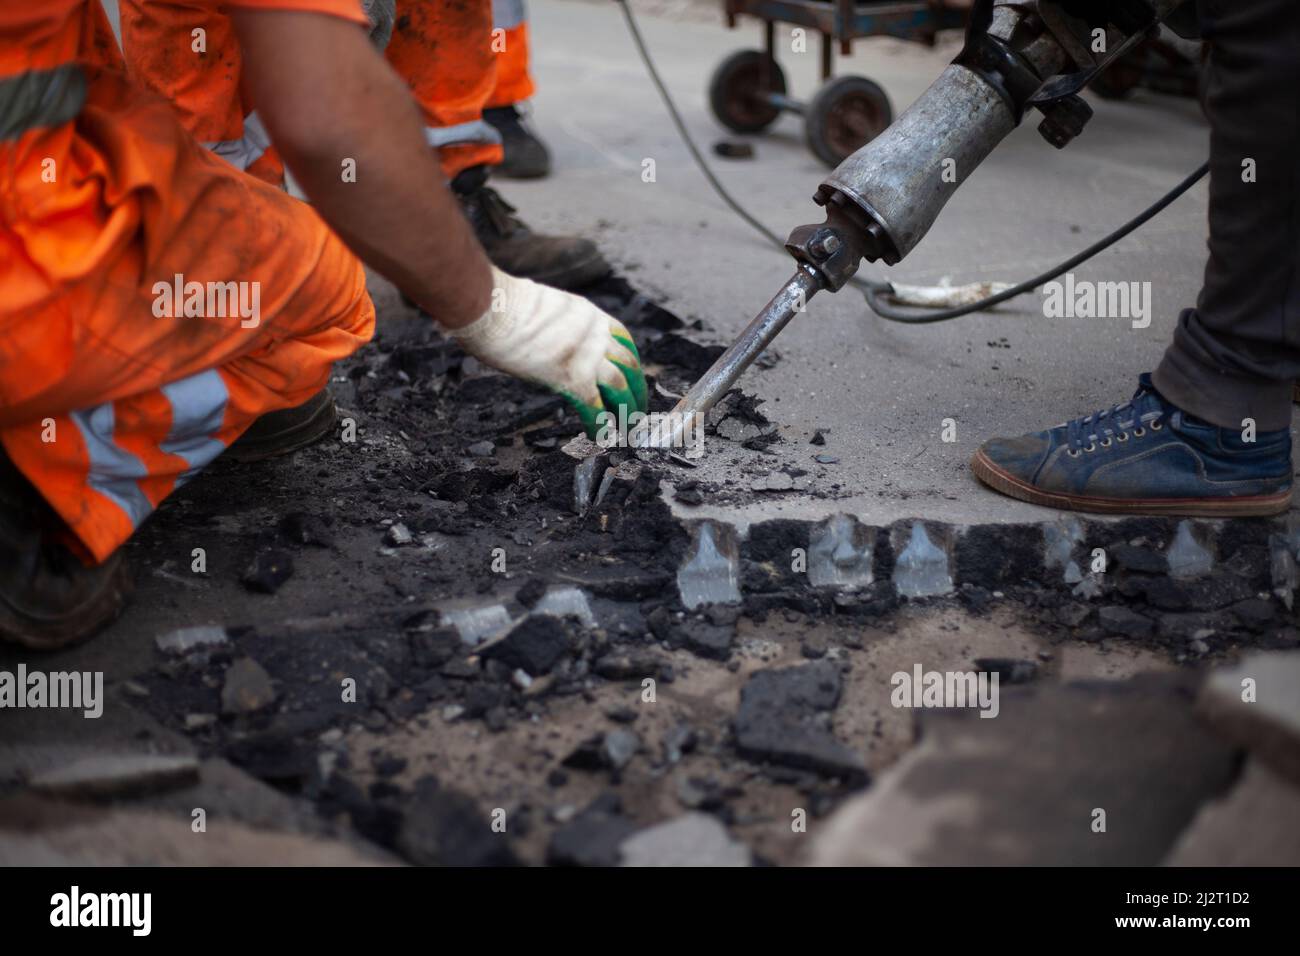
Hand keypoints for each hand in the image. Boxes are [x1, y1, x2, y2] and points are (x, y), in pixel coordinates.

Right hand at [450, 267, 648, 437]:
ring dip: (627, 410)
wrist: (492, 310)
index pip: (623, 340)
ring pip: (620, 387)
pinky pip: (595, 408)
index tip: (632, 376)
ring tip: (628, 428)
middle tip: (637, 408)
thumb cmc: (502, 307)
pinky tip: (600, 437)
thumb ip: (559, 325)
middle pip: (629, 365)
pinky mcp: (572, 379)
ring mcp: (587, 357)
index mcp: (590, 315)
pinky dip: (600, 425)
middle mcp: (596, 335)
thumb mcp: (544, 308)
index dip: (631, 363)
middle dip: (636, 390)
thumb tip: (550, 339)